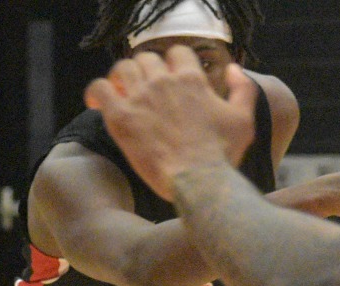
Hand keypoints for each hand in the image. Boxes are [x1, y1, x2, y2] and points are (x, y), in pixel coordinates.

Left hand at [85, 45, 256, 199]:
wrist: (198, 180)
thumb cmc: (222, 154)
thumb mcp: (244, 119)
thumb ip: (242, 89)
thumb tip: (232, 68)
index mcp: (192, 79)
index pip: (176, 52)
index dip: (170, 63)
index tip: (167, 78)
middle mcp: (164, 82)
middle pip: (146, 58)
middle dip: (144, 71)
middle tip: (141, 89)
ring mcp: (141, 98)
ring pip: (122, 68)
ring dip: (121, 77)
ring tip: (120, 93)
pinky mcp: (121, 117)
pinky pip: (99, 89)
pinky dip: (96, 92)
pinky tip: (97, 105)